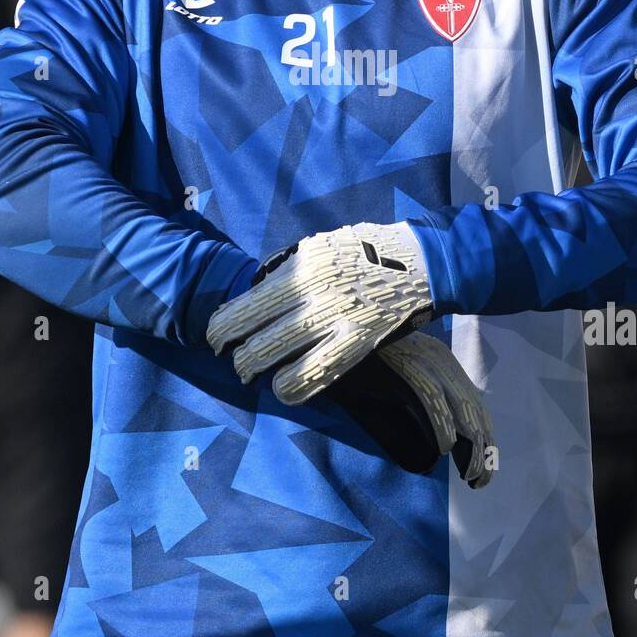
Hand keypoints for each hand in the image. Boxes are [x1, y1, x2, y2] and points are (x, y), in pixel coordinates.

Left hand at [205, 221, 433, 403]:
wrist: (420, 260)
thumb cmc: (364, 252)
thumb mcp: (320, 246)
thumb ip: (289, 269)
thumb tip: (256, 294)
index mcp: (302, 264)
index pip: (249, 303)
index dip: (224, 326)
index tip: (216, 336)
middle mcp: (315, 290)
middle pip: (258, 334)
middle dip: (238, 354)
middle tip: (235, 361)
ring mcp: (338, 316)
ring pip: (280, 354)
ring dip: (256, 369)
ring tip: (250, 374)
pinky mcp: (360, 339)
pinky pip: (317, 372)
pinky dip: (293, 387)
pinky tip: (284, 390)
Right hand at [326, 330, 496, 488]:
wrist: (317, 346)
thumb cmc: (348, 375)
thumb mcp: (382, 409)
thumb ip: (404, 432)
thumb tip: (428, 465)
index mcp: (437, 362)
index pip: (471, 404)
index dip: (481, 438)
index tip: (480, 470)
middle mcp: (437, 359)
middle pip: (472, 407)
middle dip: (482, 447)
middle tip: (479, 481)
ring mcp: (421, 360)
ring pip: (459, 406)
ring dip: (469, 445)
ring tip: (469, 475)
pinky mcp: (403, 364)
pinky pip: (430, 399)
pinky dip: (441, 426)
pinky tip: (443, 450)